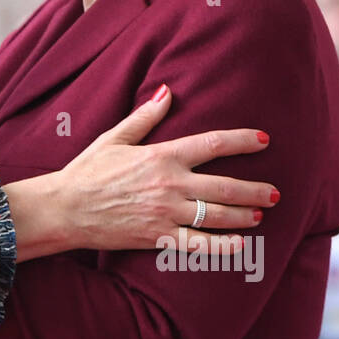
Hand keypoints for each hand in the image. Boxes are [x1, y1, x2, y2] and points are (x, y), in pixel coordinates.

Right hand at [5, 84, 277, 261]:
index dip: (243, 141)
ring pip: (217, 215)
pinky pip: (198, 245)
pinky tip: (241, 245)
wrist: (64, 208)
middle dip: (255, 189)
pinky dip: (223, 247)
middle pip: (225, 185)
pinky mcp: (158, 238)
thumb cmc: (86, 171)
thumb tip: (168, 91)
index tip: (264, 140)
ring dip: (243, 215)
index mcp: (161, 156)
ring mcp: (165, 213)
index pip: (213, 144)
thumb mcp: (114, 138)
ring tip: (259, 215)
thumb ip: (146, 117)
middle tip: (274, 193)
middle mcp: (169, 184)